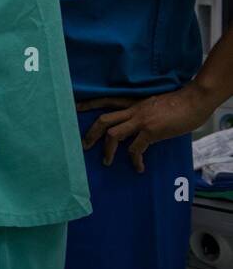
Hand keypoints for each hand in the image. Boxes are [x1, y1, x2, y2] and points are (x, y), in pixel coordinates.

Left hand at [78, 85, 218, 171]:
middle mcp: (133, 111)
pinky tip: (139, 168)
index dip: (89, 104)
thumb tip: (140, 128)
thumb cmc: (179, 104)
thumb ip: (143, 114)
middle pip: (103, 120)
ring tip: (106, 161)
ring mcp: (140, 121)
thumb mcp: (154, 105)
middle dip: (91, 133)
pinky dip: (134, 160)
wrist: (194, 100)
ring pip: (113, 135)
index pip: (106, 101)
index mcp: (133, 103)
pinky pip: (135, 149)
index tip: (75, 108)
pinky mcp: (151, 131)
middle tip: (84, 146)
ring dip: (107, 150)